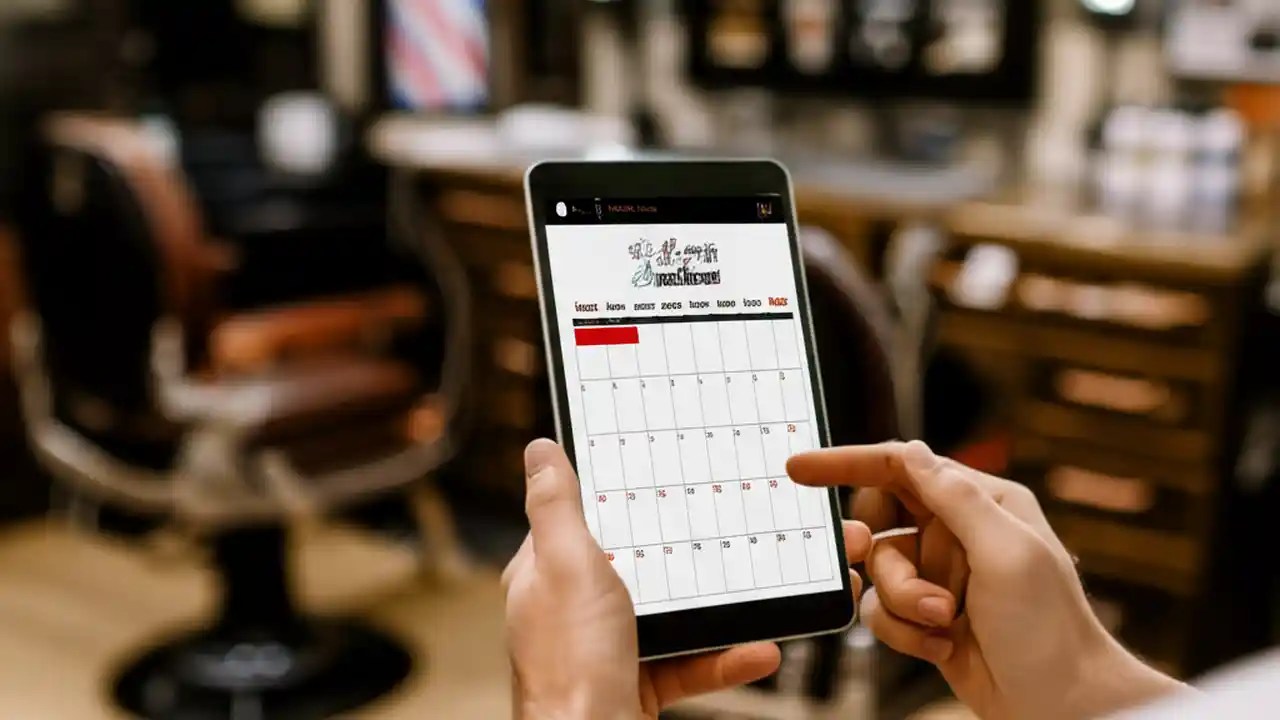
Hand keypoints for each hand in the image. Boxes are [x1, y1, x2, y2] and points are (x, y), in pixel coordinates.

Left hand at [504, 439, 794, 719]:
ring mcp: (604, 649)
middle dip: (683, 553)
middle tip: (724, 528)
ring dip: (716, 608)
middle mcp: (571, 611)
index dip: (615, 497)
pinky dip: (725, 658)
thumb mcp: (566, 565)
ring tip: (759, 590)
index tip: (660, 476)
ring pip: (669, 616)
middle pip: (633, 565)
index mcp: (545, 575)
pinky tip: (758, 648)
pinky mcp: (636, 685)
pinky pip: (689, 663)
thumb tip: (540, 451)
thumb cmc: (570, 665)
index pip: (577, 520)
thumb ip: (558, 507)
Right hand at [788, 441, 1186, 719]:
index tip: (799, 468)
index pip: (903, 466)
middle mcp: (958, 533)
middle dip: (883, 554)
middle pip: (881, 521)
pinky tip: (941, 645)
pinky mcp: (926, 615)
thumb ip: (955, 497)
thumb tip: (910, 450)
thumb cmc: (1049, 627)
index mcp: (982, 502)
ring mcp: (941, 576)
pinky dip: (903, 630)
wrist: (1061, 706)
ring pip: (879, 572)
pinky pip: (881, 611)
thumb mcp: (1006, 551)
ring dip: (904, 601)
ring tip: (943, 621)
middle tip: (881, 563)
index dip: (847, 462)